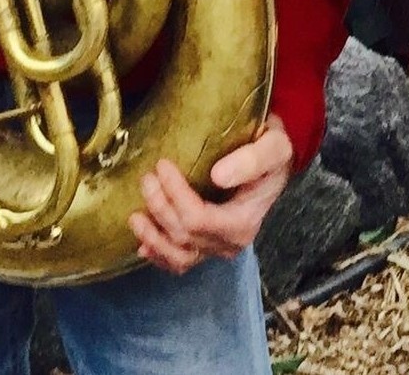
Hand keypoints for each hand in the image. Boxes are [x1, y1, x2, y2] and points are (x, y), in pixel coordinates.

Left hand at [128, 115, 293, 274]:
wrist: (274, 163)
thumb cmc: (271, 152)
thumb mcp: (273, 148)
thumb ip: (251, 160)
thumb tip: (218, 175)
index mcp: (244, 221)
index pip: (200, 219)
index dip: (176, 195)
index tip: (162, 165)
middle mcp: (230, 242)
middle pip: (185, 235)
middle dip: (160, 207)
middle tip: (146, 176)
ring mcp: (216, 247)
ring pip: (179, 257)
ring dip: (153, 238)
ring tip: (135, 217)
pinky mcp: (205, 244)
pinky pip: (180, 261)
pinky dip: (159, 254)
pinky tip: (142, 245)